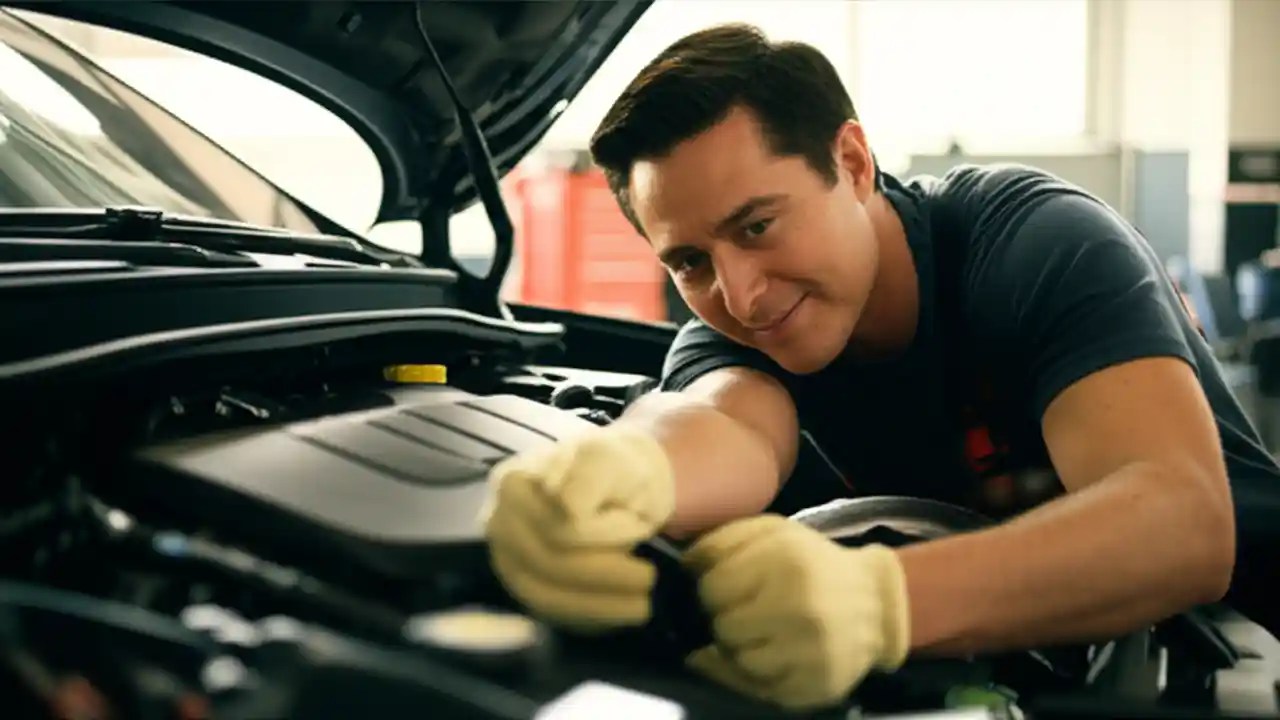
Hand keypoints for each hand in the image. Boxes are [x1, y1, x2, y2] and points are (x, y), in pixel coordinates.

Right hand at [481, 425, 675, 632]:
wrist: (619, 485)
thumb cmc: (617, 470)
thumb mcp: (612, 457)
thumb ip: (591, 475)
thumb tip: (568, 509)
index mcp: (513, 484)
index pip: (560, 527)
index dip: (607, 534)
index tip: (640, 526)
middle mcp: (499, 523)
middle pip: (550, 564)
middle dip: (607, 574)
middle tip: (650, 576)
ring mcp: (506, 559)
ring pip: (547, 597)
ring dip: (601, 605)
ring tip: (644, 605)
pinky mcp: (522, 589)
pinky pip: (551, 615)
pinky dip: (590, 618)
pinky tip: (621, 613)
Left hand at [682, 515, 910, 710]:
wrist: (876, 603)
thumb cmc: (813, 563)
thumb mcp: (772, 533)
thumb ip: (722, 541)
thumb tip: (682, 568)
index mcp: (786, 562)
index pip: (712, 589)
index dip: (712, 590)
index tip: (727, 589)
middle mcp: (800, 608)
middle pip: (723, 627)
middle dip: (726, 619)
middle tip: (746, 612)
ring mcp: (811, 652)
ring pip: (739, 660)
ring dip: (741, 648)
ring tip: (763, 633)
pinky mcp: (817, 686)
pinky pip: (761, 689)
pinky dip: (760, 674)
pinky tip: (776, 654)